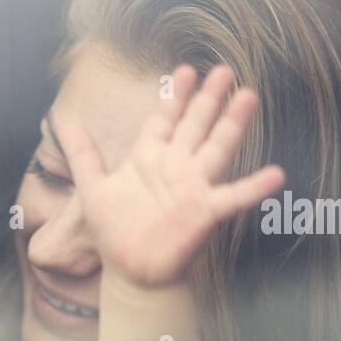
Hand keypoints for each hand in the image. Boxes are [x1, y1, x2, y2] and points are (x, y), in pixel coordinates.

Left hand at [58, 65, 284, 288]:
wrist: (131, 271)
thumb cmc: (113, 232)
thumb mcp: (92, 189)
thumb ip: (83, 155)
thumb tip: (64, 122)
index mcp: (148, 158)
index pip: (164, 119)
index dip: (174, 96)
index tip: (185, 69)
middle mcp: (174, 167)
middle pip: (195, 126)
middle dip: (208, 99)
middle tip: (224, 70)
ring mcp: (192, 187)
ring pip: (216, 149)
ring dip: (232, 124)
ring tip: (248, 96)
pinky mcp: (204, 212)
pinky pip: (233, 197)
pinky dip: (254, 187)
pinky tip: (276, 174)